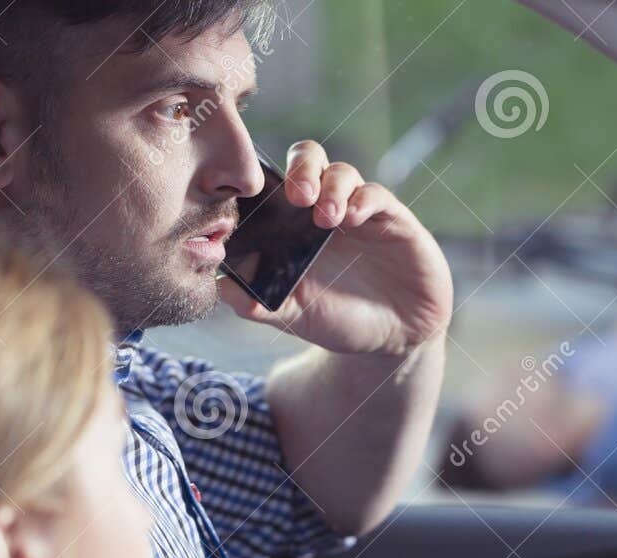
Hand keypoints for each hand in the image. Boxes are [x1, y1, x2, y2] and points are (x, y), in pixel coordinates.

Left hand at [218, 139, 453, 357]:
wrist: (395, 339)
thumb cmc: (342, 321)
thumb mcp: (293, 317)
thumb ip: (255, 303)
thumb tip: (221, 285)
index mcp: (295, 225)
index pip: (274, 182)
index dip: (261, 179)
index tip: (254, 196)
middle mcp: (326, 210)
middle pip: (309, 159)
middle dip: (301, 168)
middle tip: (296, 196)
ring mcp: (360, 212)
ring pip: (342, 172)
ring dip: (331, 187)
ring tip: (327, 219)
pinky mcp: (392, 219)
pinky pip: (376, 195)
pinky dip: (363, 200)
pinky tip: (353, 219)